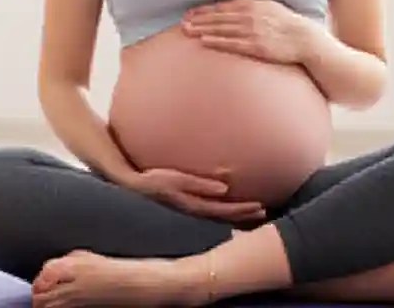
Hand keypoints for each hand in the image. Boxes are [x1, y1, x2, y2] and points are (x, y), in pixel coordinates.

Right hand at [126, 167, 265, 222]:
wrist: (129, 185)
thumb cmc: (152, 179)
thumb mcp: (177, 178)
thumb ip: (200, 184)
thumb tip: (226, 189)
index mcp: (193, 206)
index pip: (224, 210)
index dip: (242, 209)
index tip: (260, 206)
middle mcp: (193, 212)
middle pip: (224, 216)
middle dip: (244, 214)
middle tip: (263, 212)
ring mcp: (188, 210)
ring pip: (217, 216)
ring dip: (235, 215)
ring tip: (251, 213)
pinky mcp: (183, 206)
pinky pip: (208, 211)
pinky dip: (221, 211)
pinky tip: (226, 208)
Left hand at [181, 0, 318, 64]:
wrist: (304, 38)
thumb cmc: (287, 23)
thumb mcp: (269, 6)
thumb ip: (251, 5)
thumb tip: (234, 7)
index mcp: (253, 4)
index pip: (223, 6)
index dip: (204, 10)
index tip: (190, 12)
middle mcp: (250, 15)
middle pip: (218, 17)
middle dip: (198, 19)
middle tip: (182, 22)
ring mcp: (252, 31)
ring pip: (221, 29)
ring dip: (202, 29)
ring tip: (187, 31)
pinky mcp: (256, 46)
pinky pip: (232, 43)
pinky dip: (216, 41)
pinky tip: (203, 41)